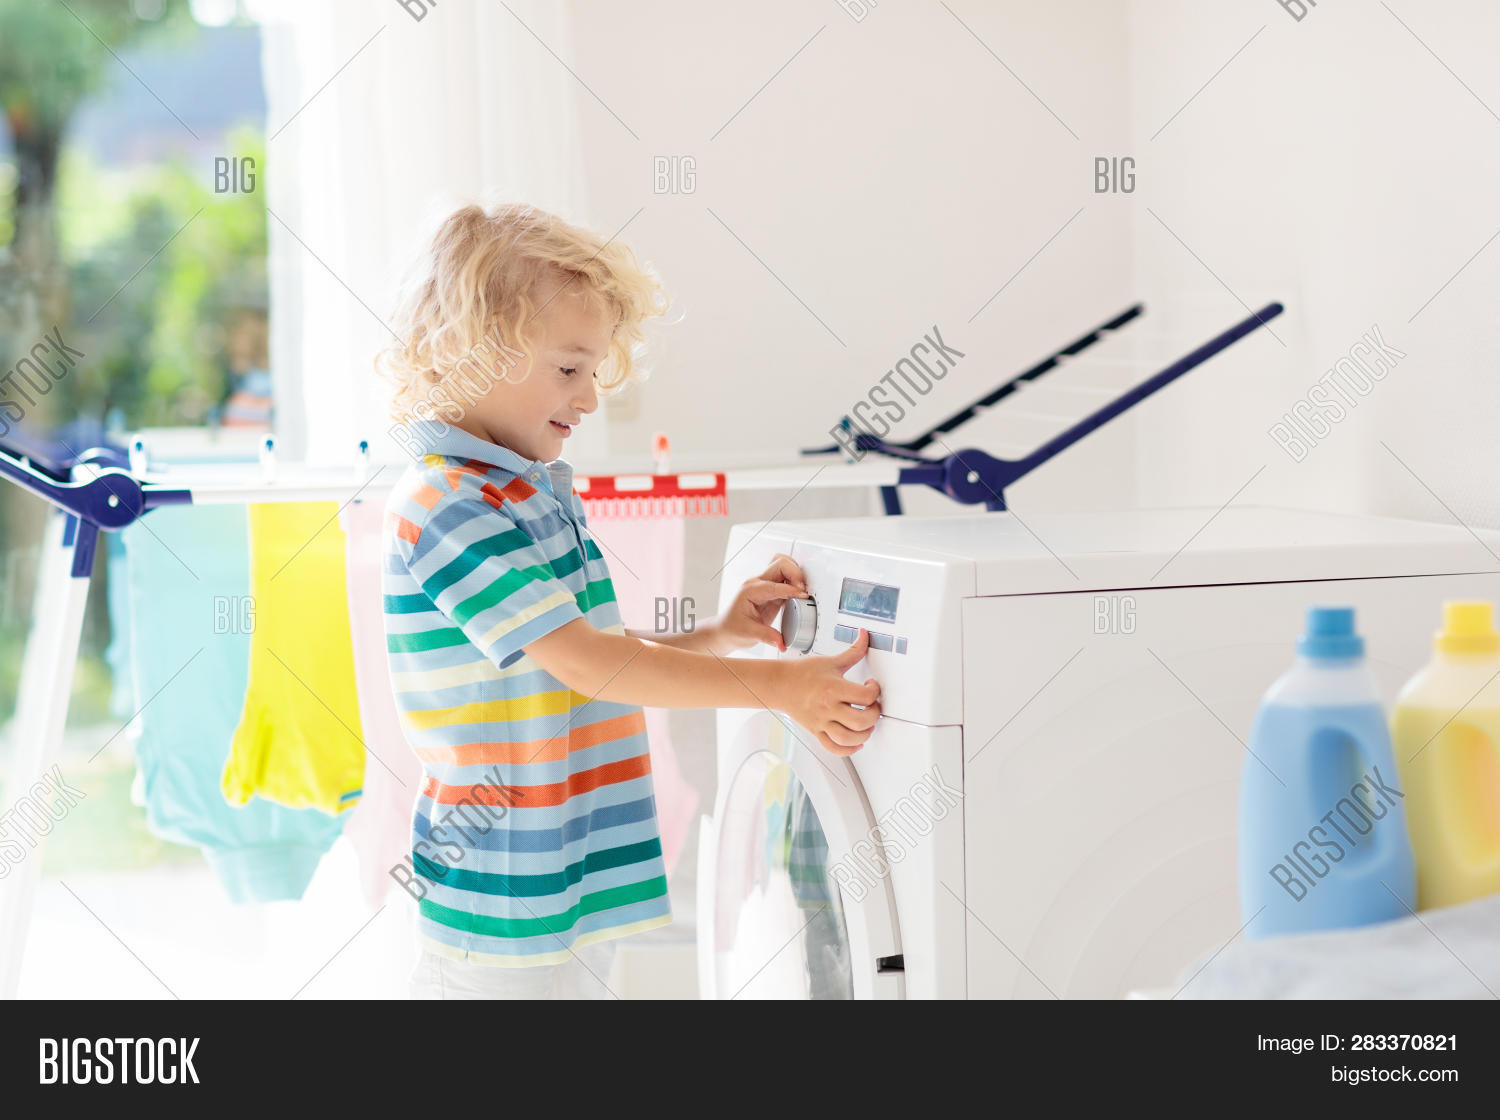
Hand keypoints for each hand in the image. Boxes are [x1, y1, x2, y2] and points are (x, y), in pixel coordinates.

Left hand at [716, 552, 810, 654]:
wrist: (726, 630)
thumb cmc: (733, 629)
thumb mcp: (749, 634)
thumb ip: (767, 636)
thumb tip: (782, 642)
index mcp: (750, 590)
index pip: (774, 585)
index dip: (790, 589)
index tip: (802, 596)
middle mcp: (757, 583)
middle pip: (780, 565)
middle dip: (795, 574)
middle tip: (803, 590)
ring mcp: (765, 585)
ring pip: (783, 565)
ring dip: (795, 573)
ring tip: (802, 589)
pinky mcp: (773, 590)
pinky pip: (786, 577)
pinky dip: (795, 580)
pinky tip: (799, 593)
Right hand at [775, 627, 881, 756]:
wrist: (780, 684)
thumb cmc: (802, 673)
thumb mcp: (830, 661)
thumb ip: (853, 651)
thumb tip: (865, 636)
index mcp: (833, 688)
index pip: (865, 697)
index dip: (875, 691)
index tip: (872, 686)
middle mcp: (827, 708)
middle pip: (860, 721)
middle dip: (874, 715)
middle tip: (872, 707)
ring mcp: (822, 722)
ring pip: (848, 739)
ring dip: (864, 734)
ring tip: (866, 724)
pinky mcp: (817, 731)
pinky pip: (833, 748)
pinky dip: (848, 749)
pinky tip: (856, 742)